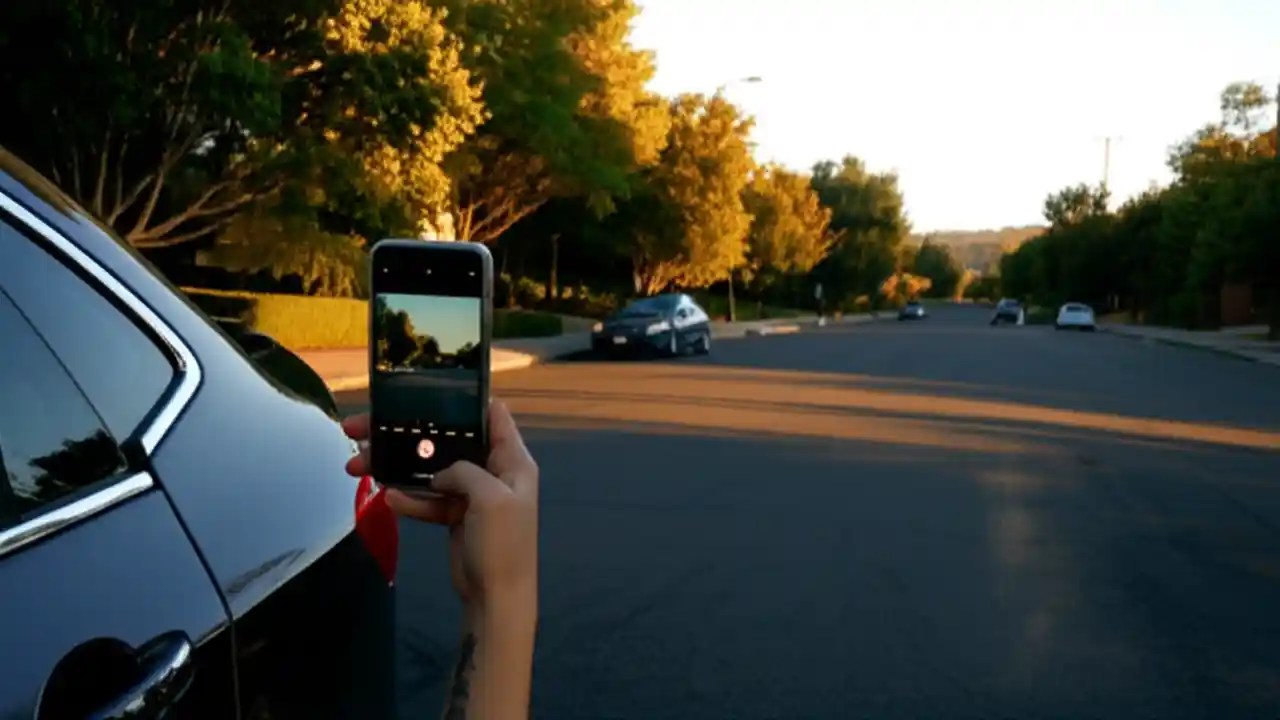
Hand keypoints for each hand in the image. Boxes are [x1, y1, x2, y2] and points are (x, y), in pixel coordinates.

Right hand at [342, 401, 538, 610]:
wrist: (495, 599)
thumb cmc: (502, 545)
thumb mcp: (490, 498)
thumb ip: (464, 471)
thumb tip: (440, 472)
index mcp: (512, 461)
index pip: (492, 416)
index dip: (463, 401)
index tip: (424, 390)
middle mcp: (494, 472)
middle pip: (449, 441)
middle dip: (410, 434)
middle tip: (365, 427)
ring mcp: (473, 495)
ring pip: (430, 470)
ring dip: (397, 467)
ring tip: (359, 464)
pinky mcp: (454, 516)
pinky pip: (427, 499)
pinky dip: (408, 498)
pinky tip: (386, 497)